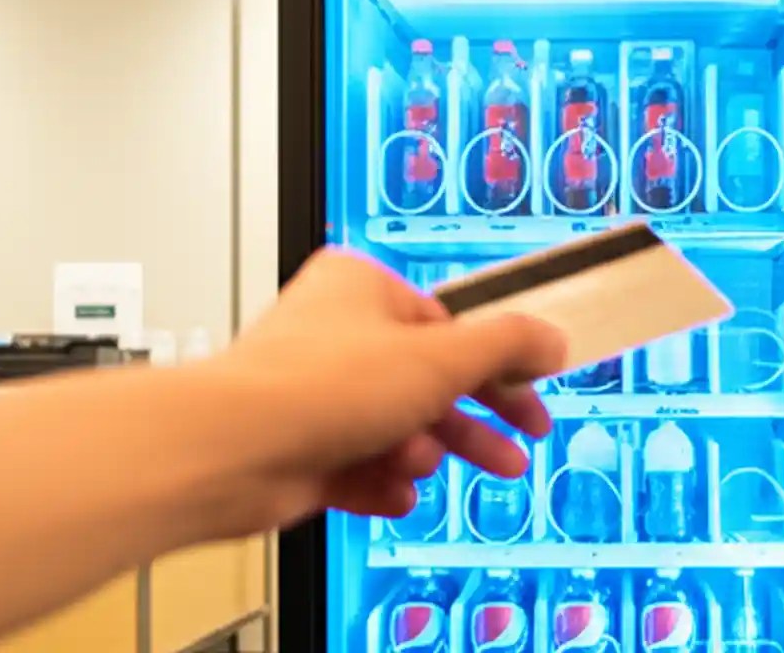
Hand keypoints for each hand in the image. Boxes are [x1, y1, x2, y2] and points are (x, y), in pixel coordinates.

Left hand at [210, 247, 566, 530]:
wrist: (233, 452)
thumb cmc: (315, 386)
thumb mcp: (441, 357)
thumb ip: (507, 345)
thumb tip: (550, 338)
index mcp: (364, 290)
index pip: (450, 324)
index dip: (497, 363)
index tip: (529, 390)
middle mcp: (337, 335)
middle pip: (428, 382)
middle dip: (472, 422)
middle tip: (515, 446)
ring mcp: (316, 395)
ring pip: (395, 428)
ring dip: (419, 453)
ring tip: (427, 468)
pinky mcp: (300, 448)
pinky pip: (359, 468)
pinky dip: (381, 482)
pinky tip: (394, 492)